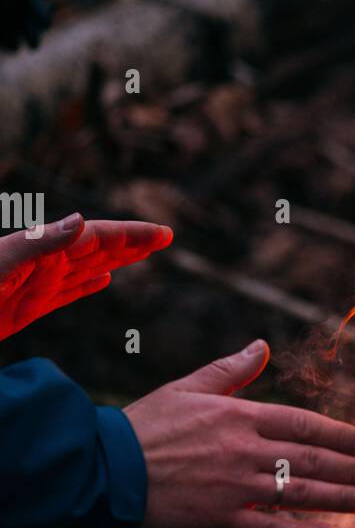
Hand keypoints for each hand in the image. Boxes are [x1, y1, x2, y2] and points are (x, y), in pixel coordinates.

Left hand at [0, 214, 172, 339]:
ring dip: (117, 259)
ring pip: (88, 268)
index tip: (163, 233)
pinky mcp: (30, 307)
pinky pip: (68, 292)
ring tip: (143, 252)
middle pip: (98, 249)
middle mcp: (46, 264)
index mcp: (44, 251)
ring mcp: (39, 285)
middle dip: (132, 242)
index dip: (131, 234)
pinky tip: (103, 280)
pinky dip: (89, 285)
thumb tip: (82, 220)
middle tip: (165, 236)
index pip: (96, 238)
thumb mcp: (3, 259)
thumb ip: (39, 242)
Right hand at [124, 341, 354, 527]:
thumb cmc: (143, 426)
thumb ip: (230, 372)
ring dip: (340, 498)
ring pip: (300, 492)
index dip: (339, 435)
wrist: (102, 468)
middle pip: (312, 459)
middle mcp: (245, 450)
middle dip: (351, 469)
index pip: (303, 424)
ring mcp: (235, 486)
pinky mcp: (220, 519)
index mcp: (239, 416)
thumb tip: (262, 346)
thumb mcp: (188, 389)